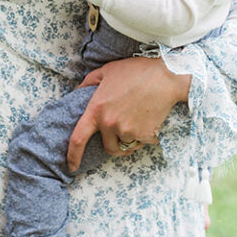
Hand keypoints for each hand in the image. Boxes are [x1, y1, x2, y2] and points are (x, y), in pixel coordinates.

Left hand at [66, 56, 191, 172]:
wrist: (165, 77)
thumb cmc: (135, 71)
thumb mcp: (106, 71)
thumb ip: (89, 82)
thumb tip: (79, 91)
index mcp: (96, 109)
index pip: (78, 139)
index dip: (72, 155)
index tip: (71, 166)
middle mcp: (109, 123)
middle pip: (108, 147)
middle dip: (114, 142)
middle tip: (123, 127)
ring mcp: (127, 131)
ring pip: (126, 145)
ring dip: (130, 139)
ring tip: (137, 118)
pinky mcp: (144, 135)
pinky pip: (142, 142)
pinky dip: (146, 135)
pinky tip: (150, 118)